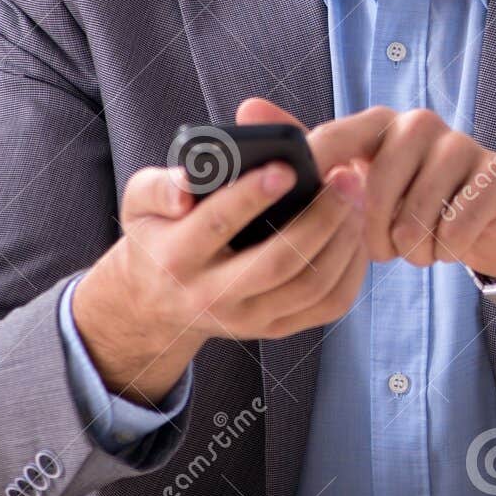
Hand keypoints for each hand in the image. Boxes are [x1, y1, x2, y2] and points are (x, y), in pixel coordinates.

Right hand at [71, 143, 368, 404]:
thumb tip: (187, 185)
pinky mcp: (276, 328)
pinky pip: (328, 305)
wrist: (158, 301)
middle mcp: (212, 296)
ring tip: (356, 197)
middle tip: (345, 176)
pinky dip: (351, 267)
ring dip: (342, 239)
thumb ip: (157, 186)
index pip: (217, 224)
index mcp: (176, 258)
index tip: (286, 166)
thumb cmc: (158, 235)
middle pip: (277, 262)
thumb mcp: (139, 204)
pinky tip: (355, 230)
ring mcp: (248, 319)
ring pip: (310, 285)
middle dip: (319, 217)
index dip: (252, 195)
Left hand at [235, 97, 495, 280]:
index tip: (306, 204)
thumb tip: (247, 105)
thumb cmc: (408, 202)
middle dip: (374, 236)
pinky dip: (447, 250)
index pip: (336, 141)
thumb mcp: (357, 185)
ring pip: (416, 218)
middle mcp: (418, 123)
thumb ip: (307, 153)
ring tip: (417, 243)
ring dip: (412, 248)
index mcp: (378, 123)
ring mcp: (460, 144)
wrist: (484, 220)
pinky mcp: (495, 173)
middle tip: (385, 247)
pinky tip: (449, 240)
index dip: (318, 173)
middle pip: (375, 193)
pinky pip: (455, 231)